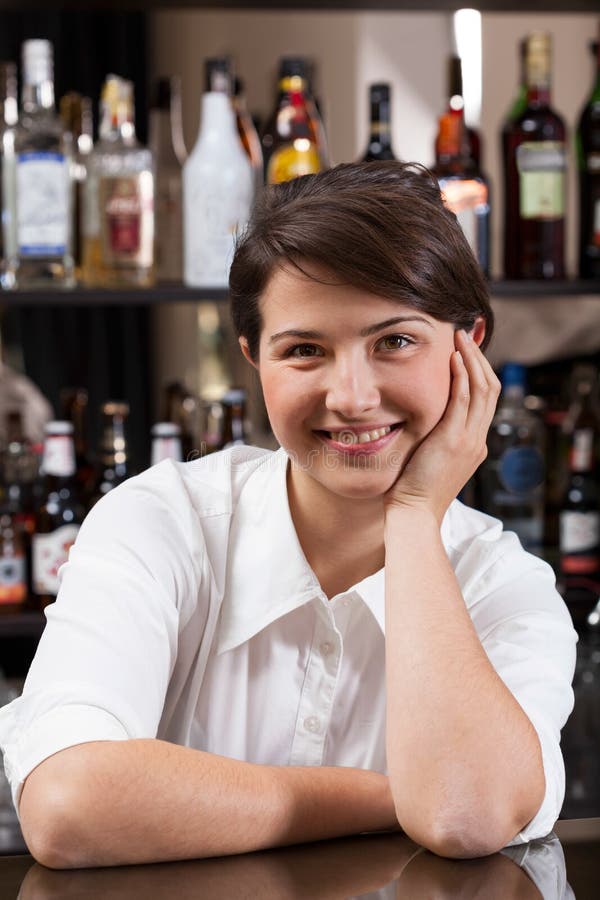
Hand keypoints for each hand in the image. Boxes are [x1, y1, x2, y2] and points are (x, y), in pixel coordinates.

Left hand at [383, 329, 500, 524]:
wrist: (413, 514)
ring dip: (471, 360)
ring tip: (459, 338)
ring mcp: (469, 440)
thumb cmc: (412, 492)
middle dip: (479, 358)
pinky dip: (461, 377)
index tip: (465, 351)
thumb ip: (432, 440)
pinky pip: (463, 401)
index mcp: (473, 444)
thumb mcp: (429, 460)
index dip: (478, 371)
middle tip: (465, 335)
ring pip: (482, 390)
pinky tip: (453, 359)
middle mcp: (477, 440)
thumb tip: (420, 423)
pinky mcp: (454, 441)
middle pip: (490, 389)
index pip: (484, 399)